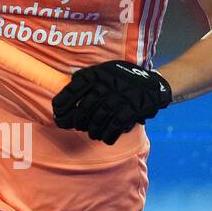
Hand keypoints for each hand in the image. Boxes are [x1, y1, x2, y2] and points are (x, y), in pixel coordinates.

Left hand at [52, 60, 171, 144]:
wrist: (154, 84)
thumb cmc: (122, 80)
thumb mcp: (104, 72)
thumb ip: (86, 82)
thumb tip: (62, 102)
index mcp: (97, 73)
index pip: (73, 89)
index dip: (61, 104)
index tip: (57, 115)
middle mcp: (107, 83)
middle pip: (84, 108)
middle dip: (78, 122)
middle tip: (77, 127)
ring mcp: (121, 96)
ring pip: (99, 119)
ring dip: (93, 130)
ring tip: (92, 133)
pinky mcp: (133, 108)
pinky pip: (115, 126)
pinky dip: (108, 135)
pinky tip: (106, 138)